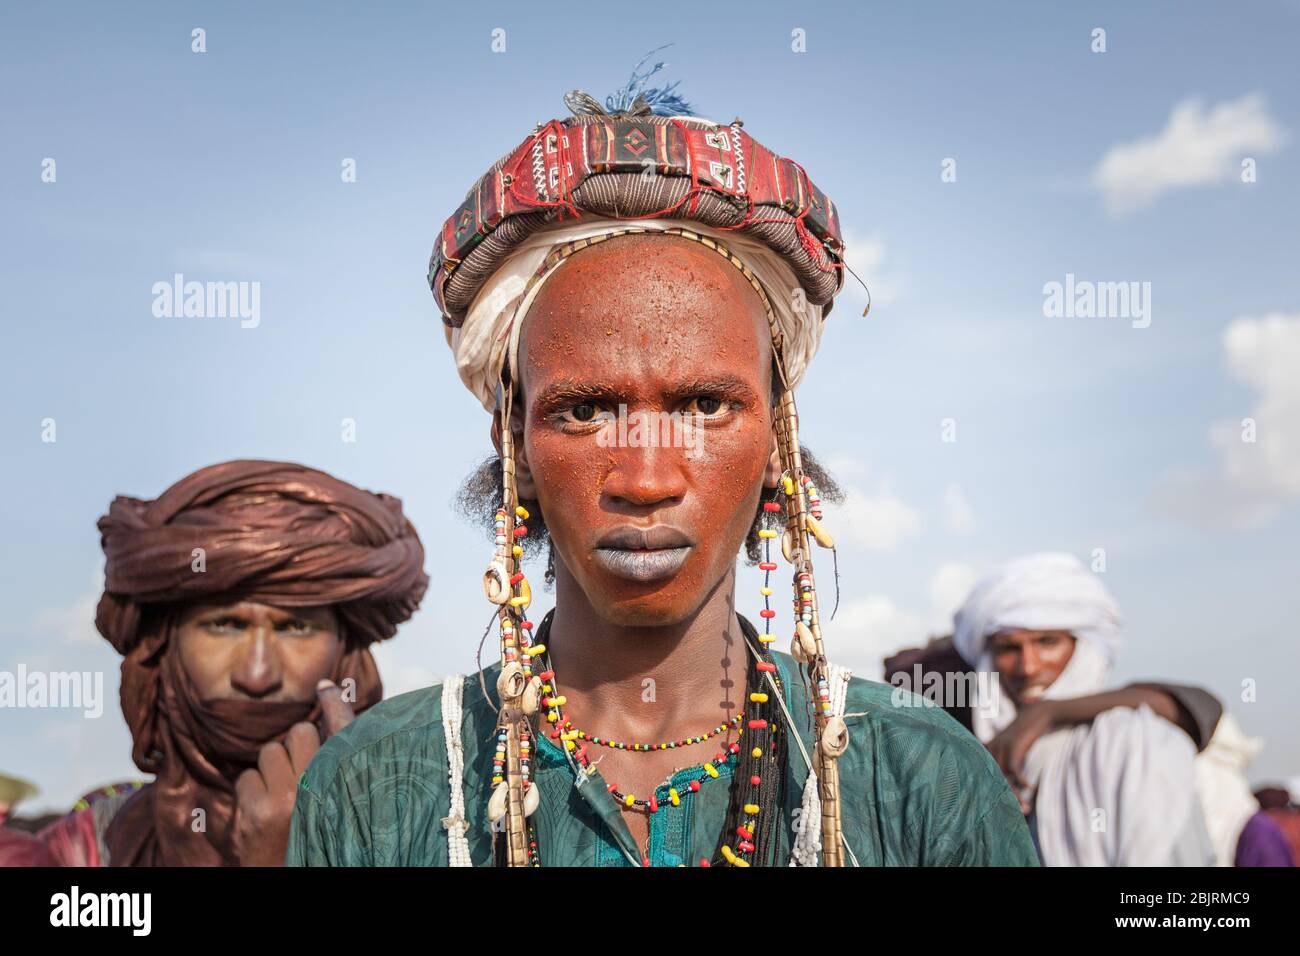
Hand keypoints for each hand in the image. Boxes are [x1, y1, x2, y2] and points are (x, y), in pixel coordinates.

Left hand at [233, 680, 355, 865]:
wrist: (288, 875)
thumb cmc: (315, 835)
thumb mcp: (335, 799)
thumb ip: (332, 760)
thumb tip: (325, 703)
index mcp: (347, 782)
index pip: (344, 731)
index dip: (334, 705)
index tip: (325, 688)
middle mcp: (323, 786)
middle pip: (300, 733)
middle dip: (293, 746)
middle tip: (296, 773)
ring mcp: (290, 798)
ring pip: (269, 753)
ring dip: (269, 771)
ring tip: (279, 796)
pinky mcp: (261, 812)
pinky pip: (247, 778)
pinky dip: (249, 792)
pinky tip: (261, 812)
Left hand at [985, 700, 1056, 811]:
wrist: (1037, 714)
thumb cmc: (1025, 733)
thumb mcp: (1012, 747)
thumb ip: (1005, 761)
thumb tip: (1007, 781)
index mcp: (987, 750)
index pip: (985, 775)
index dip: (990, 792)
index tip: (1002, 808)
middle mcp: (990, 749)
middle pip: (994, 779)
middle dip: (1004, 798)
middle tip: (1017, 812)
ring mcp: (1000, 747)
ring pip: (1004, 777)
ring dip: (1015, 794)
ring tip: (1025, 807)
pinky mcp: (1012, 746)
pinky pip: (1014, 768)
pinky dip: (1021, 779)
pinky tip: (1029, 787)